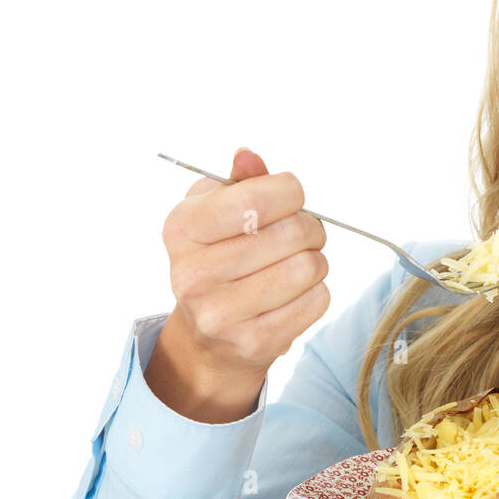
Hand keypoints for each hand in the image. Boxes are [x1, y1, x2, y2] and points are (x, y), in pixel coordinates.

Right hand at [161, 147, 329, 372]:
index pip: (255, 200)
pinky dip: (316, 290)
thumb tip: (249, 156)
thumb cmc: (218, 255)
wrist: (208, 333)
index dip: (289, 192)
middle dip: (310, 227)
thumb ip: (239, 182)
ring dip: (315, 259)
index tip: (291, 197)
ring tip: (296, 261)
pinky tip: (294, 291)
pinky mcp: (254, 342)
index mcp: (182, 229)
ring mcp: (221, 314)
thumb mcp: (215, 209)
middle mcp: (194, 274)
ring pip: (309, 268)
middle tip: (302, 232)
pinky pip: (316, 301)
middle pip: (292, 233)